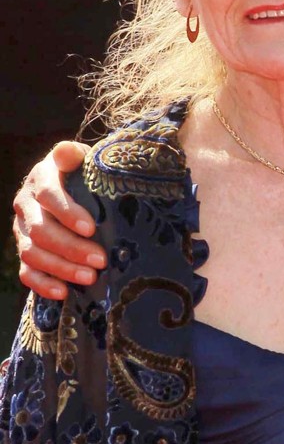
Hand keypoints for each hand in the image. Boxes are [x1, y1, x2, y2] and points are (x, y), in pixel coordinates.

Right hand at [14, 142, 105, 299]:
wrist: (74, 185)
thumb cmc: (85, 173)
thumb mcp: (84, 159)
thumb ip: (74, 156)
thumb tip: (66, 151)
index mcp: (40, 178)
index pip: (47, 195)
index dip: (67, 212)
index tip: (91, 227)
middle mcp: (26, 205)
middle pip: (42, 230)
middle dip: (71, 247)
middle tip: (101, 260)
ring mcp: (22, 230)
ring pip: (33, 253)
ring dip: (61, 268)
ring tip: (91, 277)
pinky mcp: (25, 251)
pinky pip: (27, 272)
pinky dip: (43, 285)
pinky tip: (64, 293)